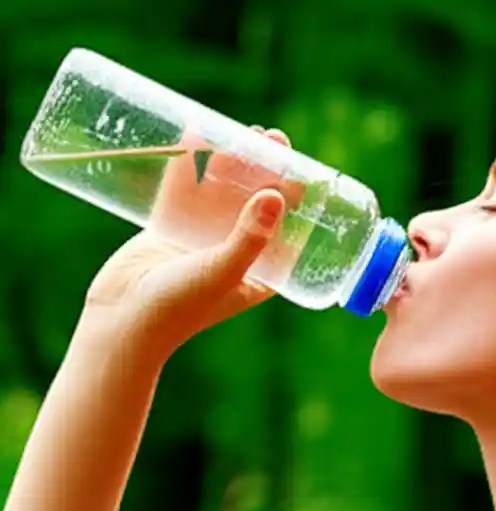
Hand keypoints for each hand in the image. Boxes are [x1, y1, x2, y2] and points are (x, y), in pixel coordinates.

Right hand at [75, 128, 293, 365]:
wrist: (120, 320)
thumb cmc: (179, 307)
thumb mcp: (224, 271)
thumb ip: (250, 237)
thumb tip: (276, 196)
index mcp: (260, 271)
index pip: (287, 227)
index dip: (295, 195)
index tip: (301, 163)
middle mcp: (235, 252)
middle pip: (255, 201)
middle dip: (265, 169)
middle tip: (271, 137)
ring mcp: (202, 238)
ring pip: (222, 190)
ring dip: (233, 162)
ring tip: (242, 132)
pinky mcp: (170, 226)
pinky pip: (184, 187)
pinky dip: (191, 162)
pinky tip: (197, 134)